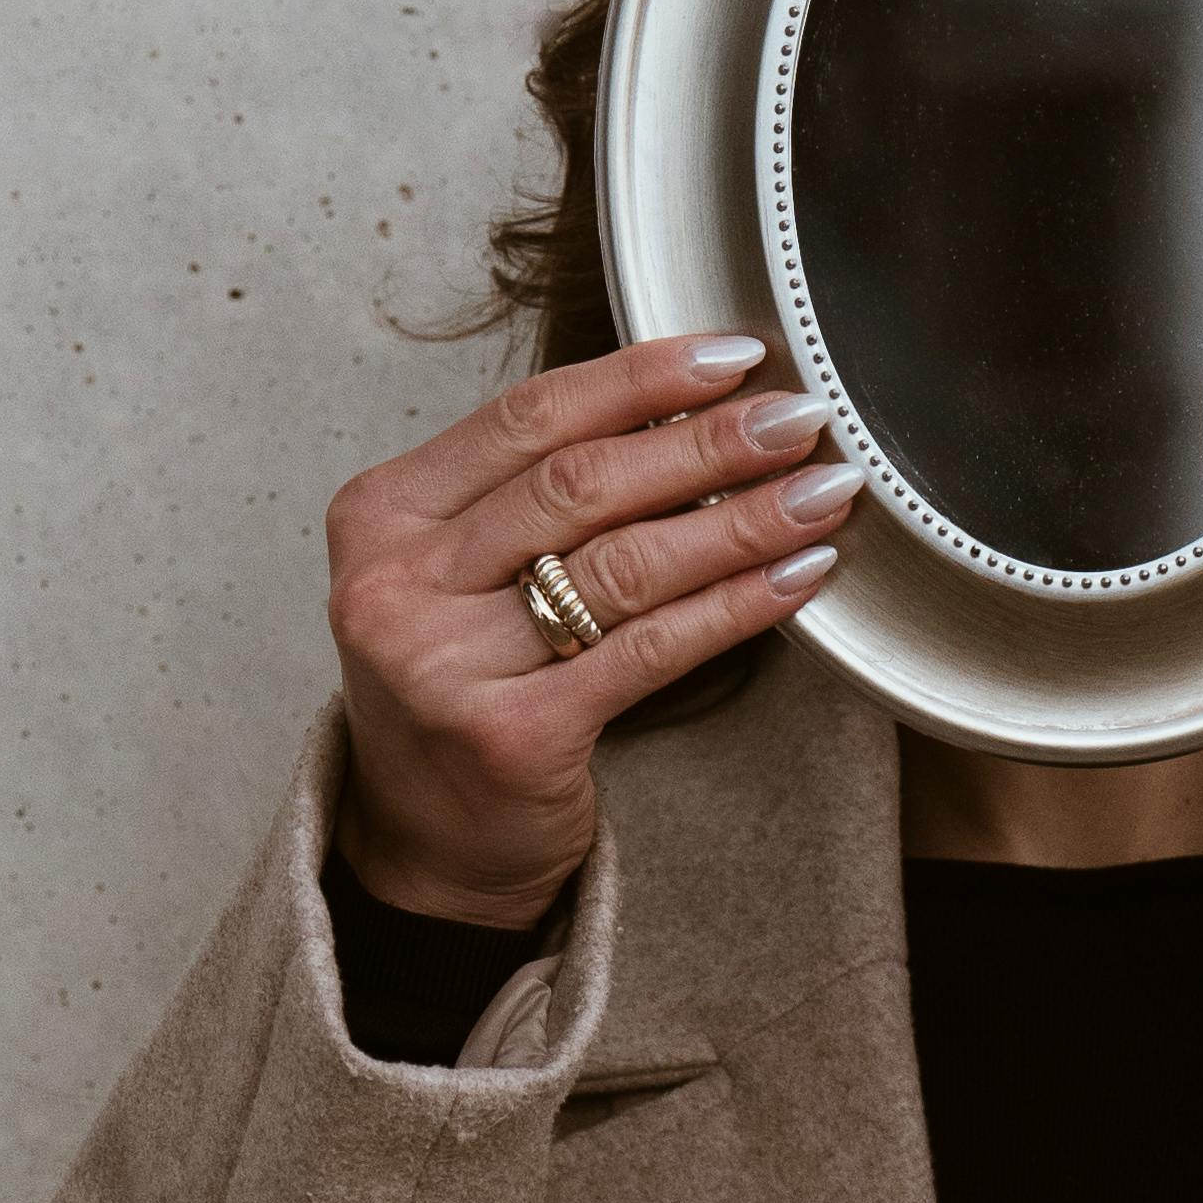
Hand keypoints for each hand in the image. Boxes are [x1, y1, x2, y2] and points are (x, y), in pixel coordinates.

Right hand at [327, 336, 853, 925]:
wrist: (428, 847)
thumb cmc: (464, 689)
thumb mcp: (459, 574)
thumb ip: (532, 496)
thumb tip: (692, 408)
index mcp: (382, 515)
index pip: (527, 417)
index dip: (640, 378)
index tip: (736, 355)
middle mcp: (397, 584)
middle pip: (580, 484)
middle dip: (707, 443)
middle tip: (801, 415)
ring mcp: (445, 665)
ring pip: (623, 564)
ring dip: (740, 520)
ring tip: (821, 490)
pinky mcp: (510, 736)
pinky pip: (649, 651)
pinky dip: (733, 607)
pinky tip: (797, 577)